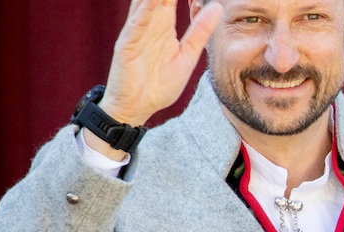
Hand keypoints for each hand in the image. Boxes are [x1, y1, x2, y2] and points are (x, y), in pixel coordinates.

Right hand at [97, 0, 224, 127]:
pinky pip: (137, 25)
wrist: (137, 108)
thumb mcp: (187, 56)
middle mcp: (148, 24)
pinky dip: (144, 11)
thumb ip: (200, 32)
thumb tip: (216, 7)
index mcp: (162, 25)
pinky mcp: (127, 46)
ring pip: (146, 3)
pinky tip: (154, 2)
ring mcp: (136, 33)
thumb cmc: (158, 84)